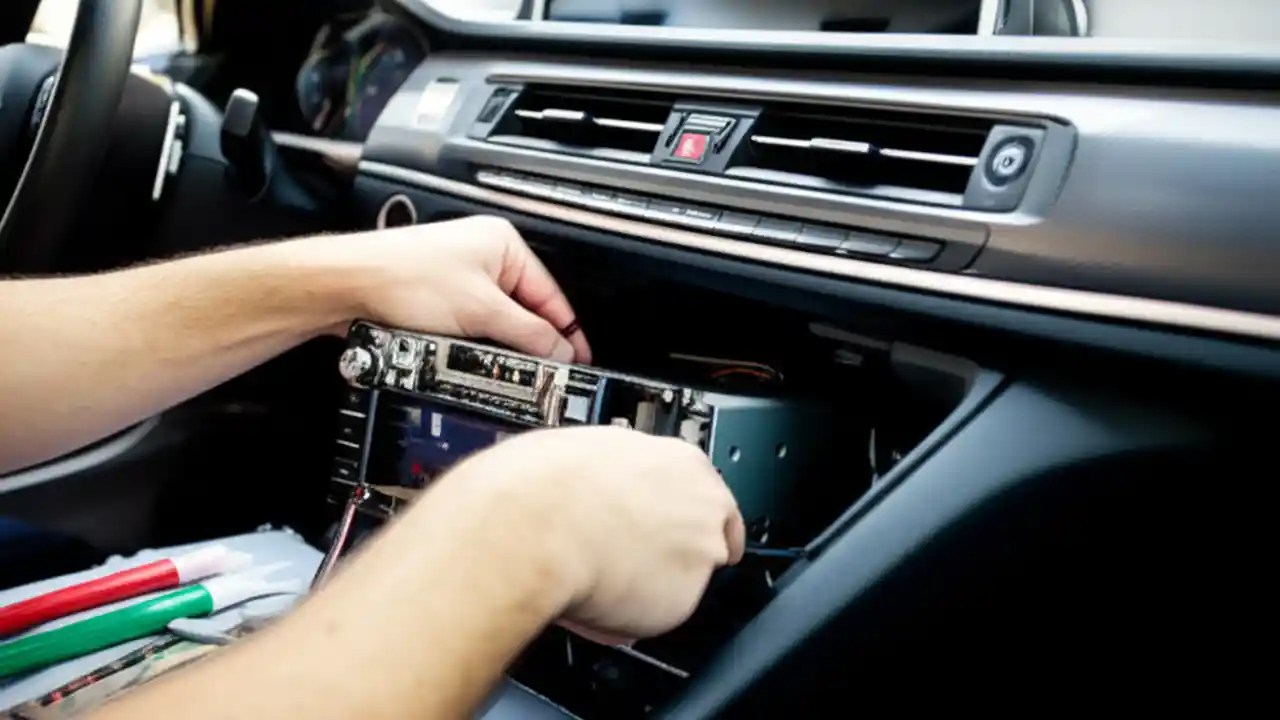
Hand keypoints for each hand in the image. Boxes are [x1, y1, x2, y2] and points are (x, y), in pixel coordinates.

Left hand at [320, 215, 590, 362]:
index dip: (566, 332)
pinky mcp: (438, 297)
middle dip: (531, 342)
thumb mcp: (481, 311)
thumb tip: (559, 352)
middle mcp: (484, 255)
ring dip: (499, 345)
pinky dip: (475, 344)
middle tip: (542, 375)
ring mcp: (460, 275)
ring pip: (497, 321)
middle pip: (525, 310)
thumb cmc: (403, 278)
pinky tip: (472, 358)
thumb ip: (528, 334)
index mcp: (504, 245)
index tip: (576, 363)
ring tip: (502, 367)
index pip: (551, 295)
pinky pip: (472, 325)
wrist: (345, 285)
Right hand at [420, 425, 745, 643]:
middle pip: (707, 533)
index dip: (681, 513)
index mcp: (681, 459)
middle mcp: (702, 504)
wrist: (531, 529)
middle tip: (631, 556)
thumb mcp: (585, 452)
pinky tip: (600, 595)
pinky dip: (635, 614)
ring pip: (685, 577)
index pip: (705, 490)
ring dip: (654, 582)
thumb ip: (615, 471)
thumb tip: (599, 481)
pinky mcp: (683, 601)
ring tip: (602, 575)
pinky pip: (658, 612)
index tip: (668, 525)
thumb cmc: (541, 485)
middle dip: (676, 549)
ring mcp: (699, 553)